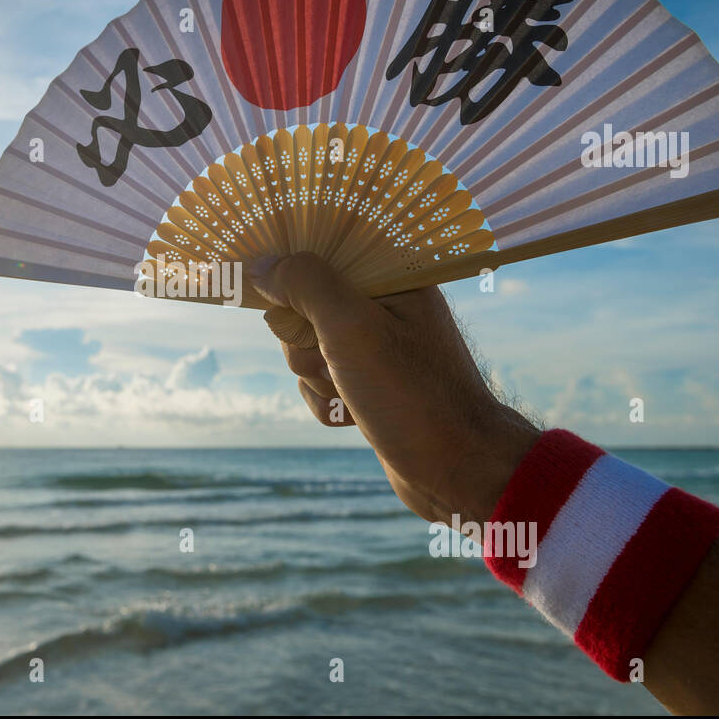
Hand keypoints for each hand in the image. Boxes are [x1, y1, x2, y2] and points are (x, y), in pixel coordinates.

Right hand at [247, 252, 539, 525]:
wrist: (458, 470)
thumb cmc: (412, 394)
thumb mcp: (351, 328)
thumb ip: (305, 285)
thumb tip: (260, 265)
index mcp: (392, 274)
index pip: (324, 248)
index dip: (293, 268)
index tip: (274, 289)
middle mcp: (385, 304)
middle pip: (304, 303)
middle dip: (304, 341)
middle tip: (332, 359)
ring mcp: (375, 346)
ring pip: (305, 347)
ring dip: (316, 377)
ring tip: (353, 394)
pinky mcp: (367, 383)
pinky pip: (319, 383)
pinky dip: (327, 403)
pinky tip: (355, 416)